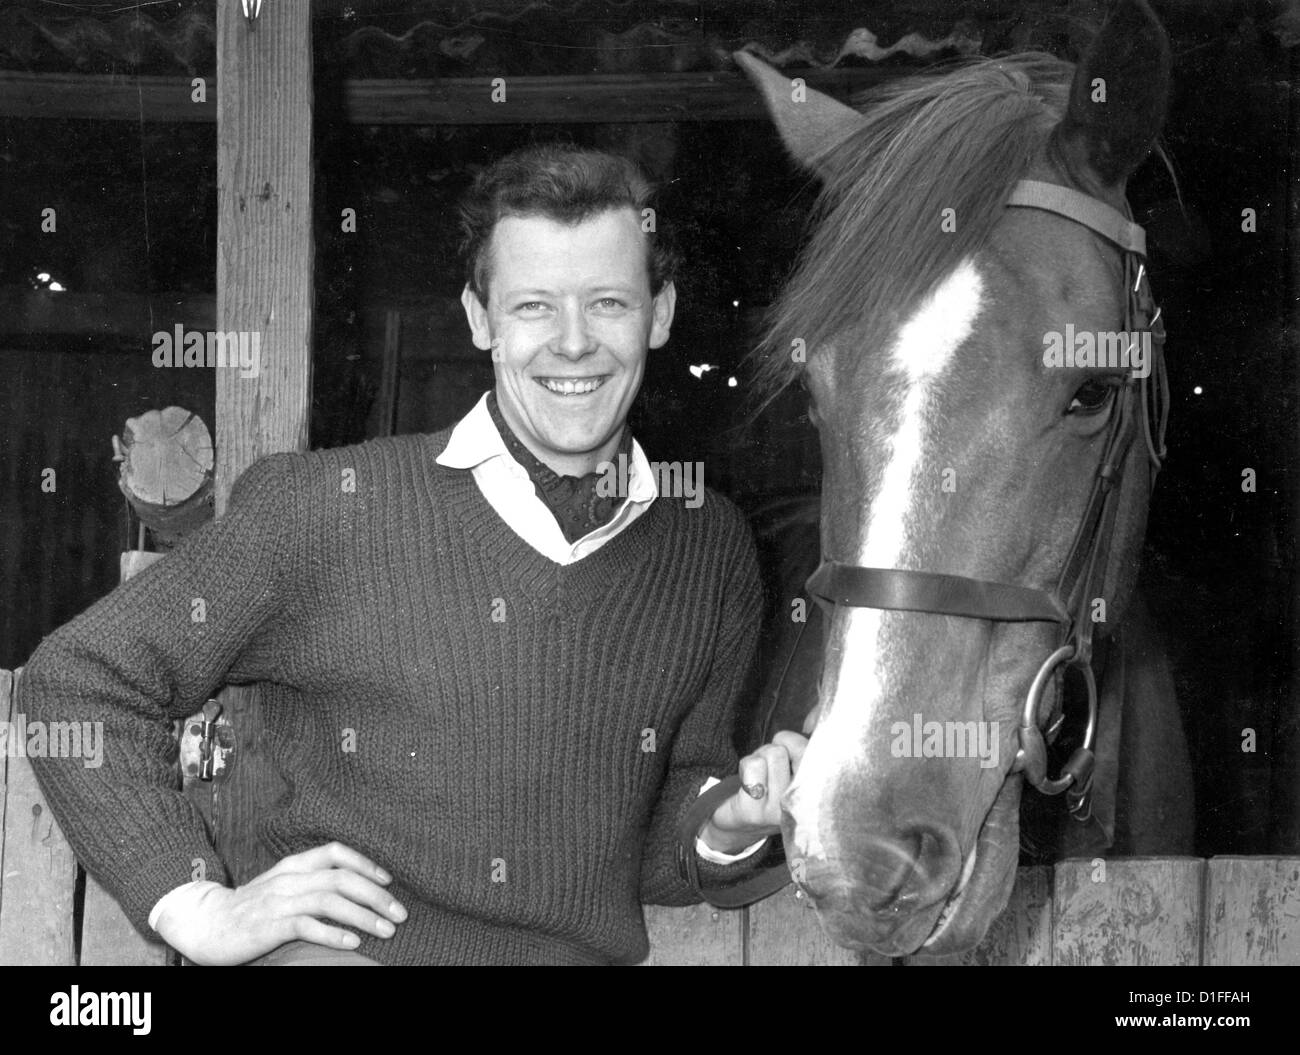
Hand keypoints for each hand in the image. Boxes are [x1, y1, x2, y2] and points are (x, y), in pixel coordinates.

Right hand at [153, 842, 406, 964]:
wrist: (205, 923)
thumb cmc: (252, 906)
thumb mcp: (283, 885)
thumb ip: (312, 881)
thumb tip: (356, 887)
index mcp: (295, 864)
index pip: (336, 852)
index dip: (366, 863)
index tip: (389, 880)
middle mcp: (290, 878)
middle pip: (342, 878)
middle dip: (376, 895)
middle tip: (400, 913)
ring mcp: (279, 900)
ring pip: (330, 900)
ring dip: (363, 915)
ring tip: (386, 930)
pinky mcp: (269, 925)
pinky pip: (307, 925)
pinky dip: (333, 933)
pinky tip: (353, 941)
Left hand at [700, 731, 807, 854]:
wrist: (738, 825)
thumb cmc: (769, 787)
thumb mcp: (795, 770)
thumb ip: (807, 750)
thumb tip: (811, 724)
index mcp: (819, 796)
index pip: (821, 754)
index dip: (798, 743)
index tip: (787, 751)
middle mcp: (805, 808)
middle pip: (798, 747)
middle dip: (778, 747)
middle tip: (770, 765)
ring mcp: (779, 812)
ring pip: (774, 753)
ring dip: (760, 756)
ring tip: (758, 774)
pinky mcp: (754, 812)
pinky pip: (753, 765)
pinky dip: (745, 765)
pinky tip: (747, 784)